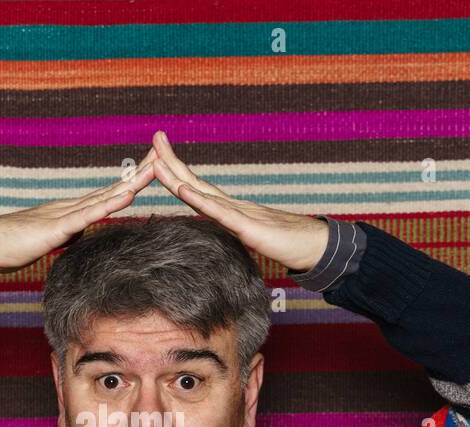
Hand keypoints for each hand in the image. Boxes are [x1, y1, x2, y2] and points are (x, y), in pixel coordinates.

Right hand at [0, 146, 159, 272]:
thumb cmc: (13, 244)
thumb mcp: (51, 240)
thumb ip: (68, 234)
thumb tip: (81, 233)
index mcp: (72, 212)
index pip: (108, 194)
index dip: (131, 180)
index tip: (154, 166)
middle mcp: (72, 207)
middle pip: (112, 188)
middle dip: (139, 172)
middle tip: (163, 153)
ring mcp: (64, 215)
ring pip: (104, 197)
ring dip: (131, 183)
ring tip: (154, 168)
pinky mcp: (56, 229)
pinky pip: (88, 216)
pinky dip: (109, 205)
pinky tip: (127, 196)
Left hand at [148, 130, 328, 272]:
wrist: (314, 247)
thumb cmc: (286, 243)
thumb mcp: (251, 236)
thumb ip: (235, 229)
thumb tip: (220, 227)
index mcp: (229, 209)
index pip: (197, 186)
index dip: (177, 171)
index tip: (157, 155)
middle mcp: (231, 206)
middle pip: (195, 181)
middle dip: (172, 161)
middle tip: (155, 137)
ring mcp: (239, 214)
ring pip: (201, 192)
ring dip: (177, 176)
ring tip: (157, 159)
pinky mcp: (247, 228)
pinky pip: (219, 213)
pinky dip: (199, 200)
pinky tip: (183, 189)